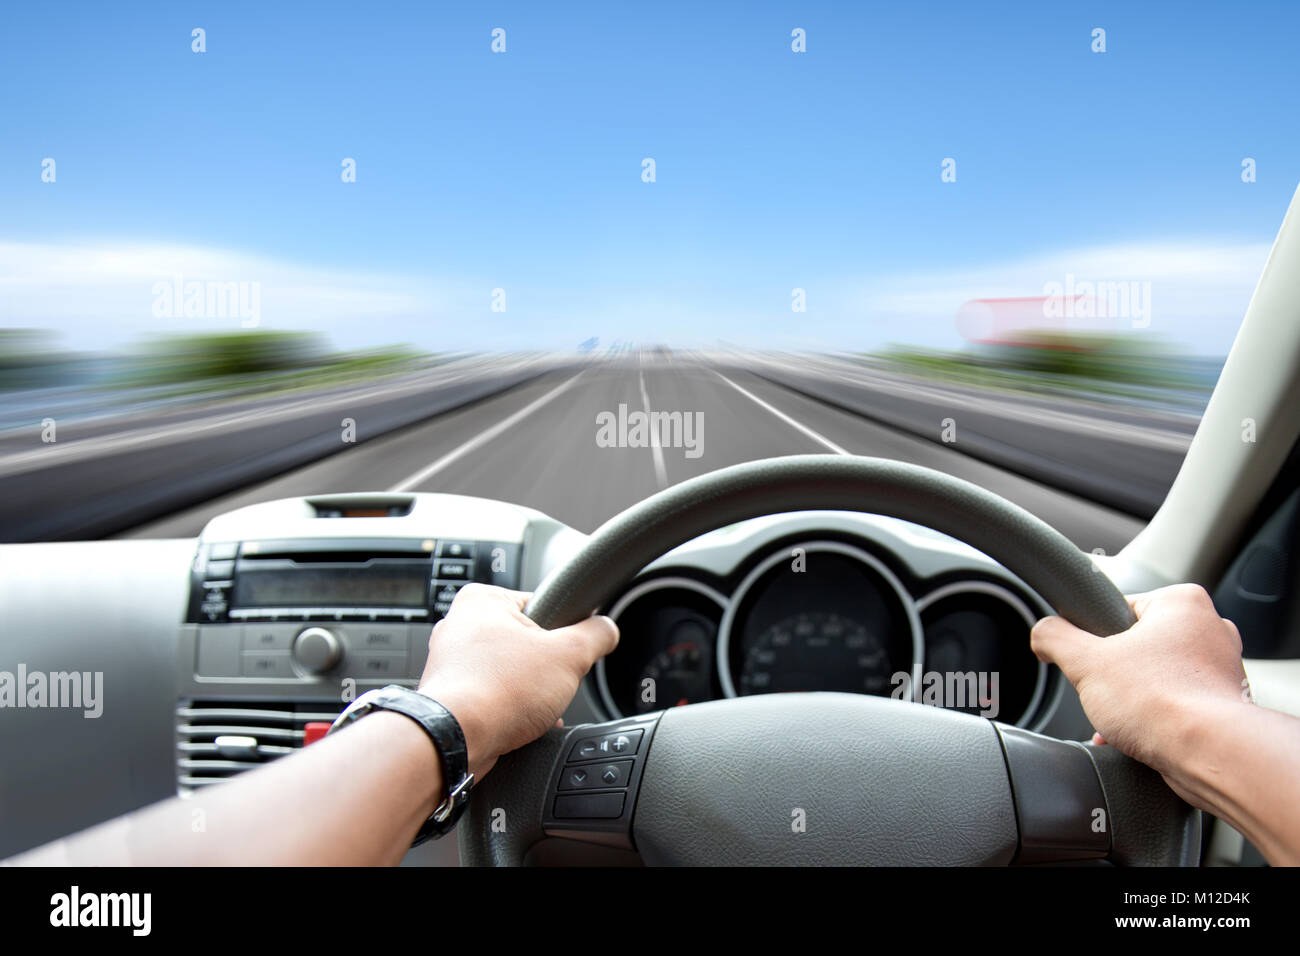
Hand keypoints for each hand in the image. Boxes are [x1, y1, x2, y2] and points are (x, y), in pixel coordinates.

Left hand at [416, 584, 618, 778]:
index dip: (564, 630)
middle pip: (527, 641)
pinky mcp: (450, 696)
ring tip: (531, 706)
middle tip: (549, 680)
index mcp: (482, 599)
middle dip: (546, 667)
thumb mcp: (568, 654)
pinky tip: (520, 724)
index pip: (542, 604)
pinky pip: (494, 698)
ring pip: (511, 673)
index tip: (569, 649)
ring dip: (530, 693)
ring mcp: (451, 663)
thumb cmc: (496, 692)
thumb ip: (596, 635)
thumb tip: (607, 630)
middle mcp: (459, 626)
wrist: (455, 743)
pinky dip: (510, 711)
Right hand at [1029, 584, 1249, 794]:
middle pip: (1136, 644)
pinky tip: (1136, 737)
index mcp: (1182, 603)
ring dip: (1131, 699)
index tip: (1089, 658)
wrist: (1210, 756)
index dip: (1094, 635)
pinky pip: (1175, 704)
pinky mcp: (1225, 703)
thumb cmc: (1163, 703)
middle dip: (1114, 673)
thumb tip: (1042, 633)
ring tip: (1123, 719)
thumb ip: (1053, 637)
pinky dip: (1153, 718)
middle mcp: (1210, 629)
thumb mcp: (1084, 661)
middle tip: (1106, 690)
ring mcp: (1222, 668)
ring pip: (1156, 676)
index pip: (1118, 608)